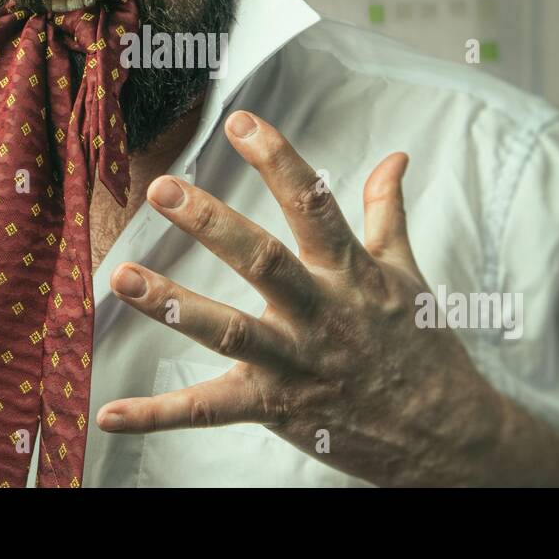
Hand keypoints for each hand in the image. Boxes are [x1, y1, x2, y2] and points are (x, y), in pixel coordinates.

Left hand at [97, 109, 510, 485]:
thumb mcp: (408, 276)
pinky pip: (210, 412)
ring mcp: (295, 363)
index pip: (314, 205)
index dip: (279, 160)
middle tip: (164, 188)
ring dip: (172, 305)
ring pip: (228, 331)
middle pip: (263, 261)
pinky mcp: (276, 408)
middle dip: (212, 225)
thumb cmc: (421, 349)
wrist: (447, 437)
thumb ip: (388, 213)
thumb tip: (395, 157)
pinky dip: (158, 416)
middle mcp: (321, 313)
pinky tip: (110, 413)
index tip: (241, 122)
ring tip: (123, 278)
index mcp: (352, 273)